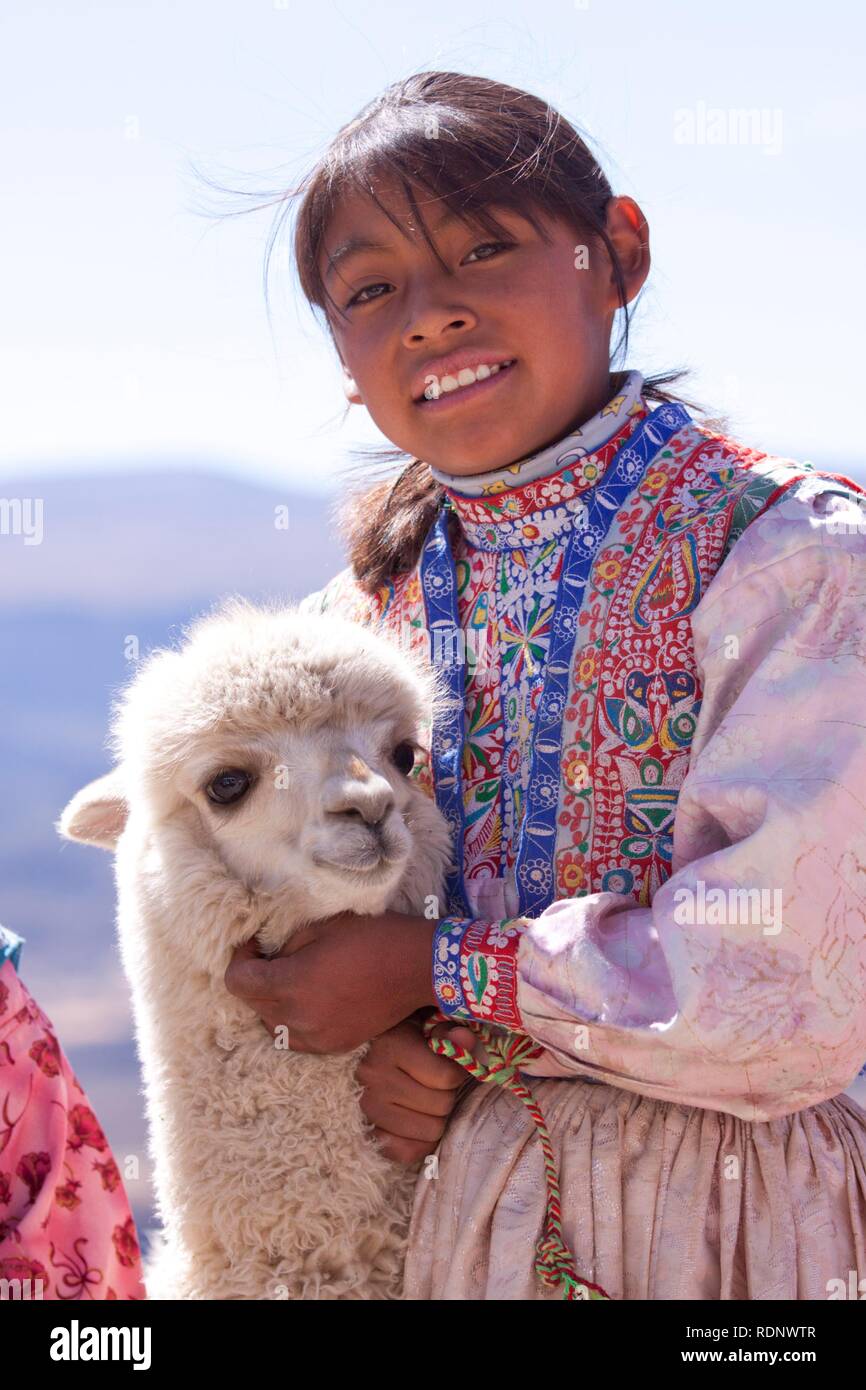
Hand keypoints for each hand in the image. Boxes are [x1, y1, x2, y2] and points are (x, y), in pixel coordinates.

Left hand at [224, 910, 437, 1053]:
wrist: (418, 968)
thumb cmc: (373, 938)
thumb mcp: (323, 927)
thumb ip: (286, 945)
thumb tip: (269, 955)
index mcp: (292, 983)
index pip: (237, 982)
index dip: (240, 959)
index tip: (255, 945)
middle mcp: (299, 1016)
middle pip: (253, 1004)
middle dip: (255, 979)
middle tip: (273, 958)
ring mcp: (317, 1036)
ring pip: (271, 1026)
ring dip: (271, 1004)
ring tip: (291, 982)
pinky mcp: (335, 1045)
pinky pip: (296, 1040)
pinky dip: (293, 1022)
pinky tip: (310, 1002)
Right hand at [357, 1016, 478, 1163]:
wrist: (369, 1053)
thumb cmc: (405, 1036)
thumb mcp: (426, 1024)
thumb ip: (449, 1031)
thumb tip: (466, 1040)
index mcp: (392, 1046)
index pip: (447, 1078)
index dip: (458, 1072)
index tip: (451, 1065)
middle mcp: (374, 1077)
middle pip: (441, 1106)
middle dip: (446, 1095)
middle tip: (436, 1084)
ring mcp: (368, 1107)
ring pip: (430, 1131)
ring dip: (435, 1117)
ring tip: (425, 1100)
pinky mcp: (367, 1132)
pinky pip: (408, 1152)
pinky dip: (419, 1142)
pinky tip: (416, 1120)